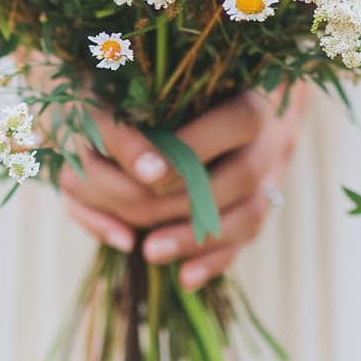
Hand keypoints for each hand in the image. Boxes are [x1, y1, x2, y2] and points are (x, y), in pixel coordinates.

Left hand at [59, 84, 304, 289]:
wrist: (215, 89)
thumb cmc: (154, 84)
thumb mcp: (133, 82)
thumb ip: (115, 117)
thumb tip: (86, 163)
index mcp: (248, 88)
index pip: (241, 118)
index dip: (196, 149)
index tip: (150, 175)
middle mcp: (270, 129)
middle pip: (245, 173)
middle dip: (189, 203)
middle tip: (142, 221)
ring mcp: (273, 167)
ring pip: (251, 211)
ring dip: (199, 238)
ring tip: (152, 253)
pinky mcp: (263, 198)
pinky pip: (249, 235)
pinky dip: (216, 260)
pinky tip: (184, 278)